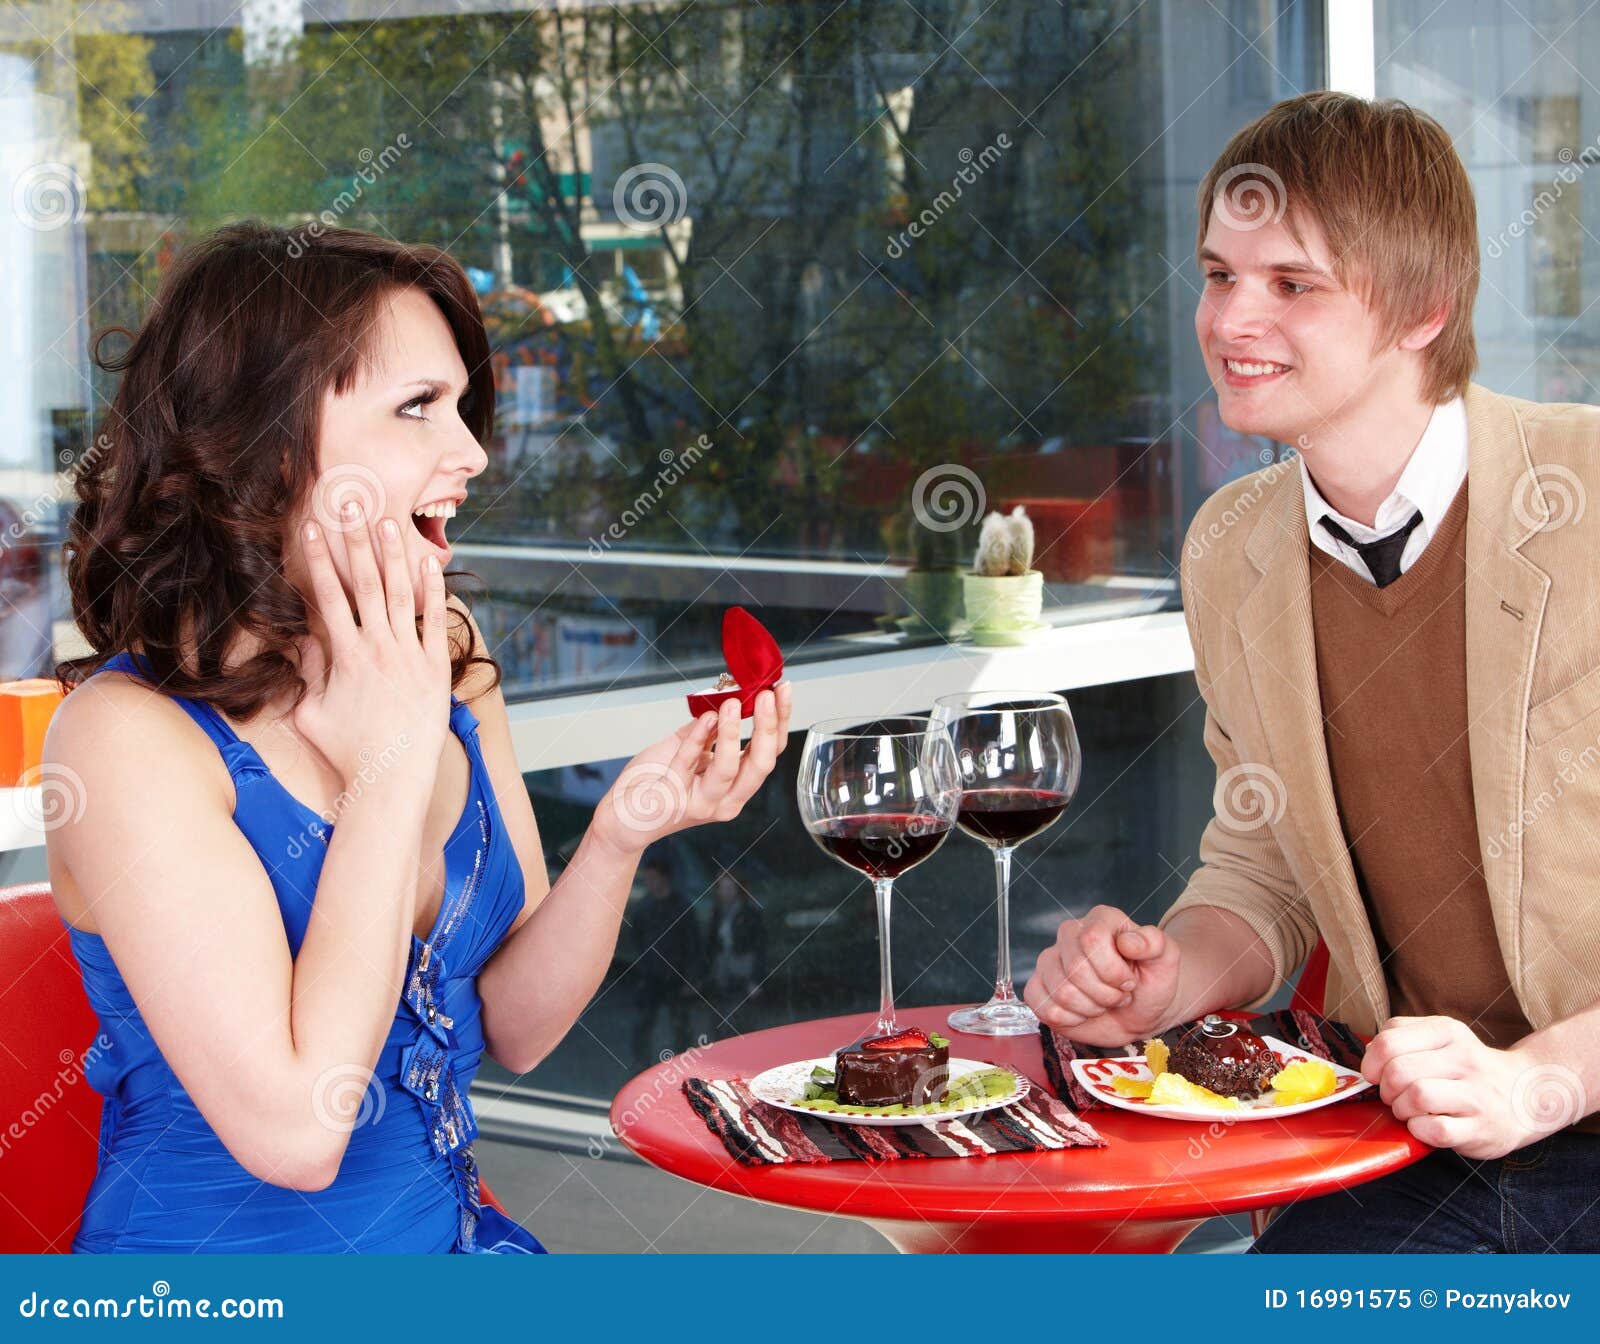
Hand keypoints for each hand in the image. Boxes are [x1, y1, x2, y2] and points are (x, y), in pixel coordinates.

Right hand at [291, 501, 451, 787]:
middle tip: (350, 506)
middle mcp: (377, 648)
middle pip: (363, 583)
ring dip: (392, 556)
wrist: (392, 776)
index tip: (312, 529)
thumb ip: (305, 675)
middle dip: (355, 541)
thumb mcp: (311, 713)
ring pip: (399, 594)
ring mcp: (408, 655)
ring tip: (387, 521)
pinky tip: (429, 563)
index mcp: (344, 655)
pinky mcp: (436, 667)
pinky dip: (432, 591)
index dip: (320, 560)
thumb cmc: (348, 751)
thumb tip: (298, 643)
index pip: (328, 596)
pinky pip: (434, 621)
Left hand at [594, 682, 793, 855]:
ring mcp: (702, 804)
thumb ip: (708, 731)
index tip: (782, 690)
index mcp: (736, 787)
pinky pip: (687, 765)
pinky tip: (705, 719)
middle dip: (769, 726)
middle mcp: (727, 800)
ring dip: (734, 733)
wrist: (624, 819)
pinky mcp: (675, 800)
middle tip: (766, 694)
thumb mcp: (688, 750)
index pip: (769, 753)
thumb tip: (727, 698)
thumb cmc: (656, 783)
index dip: (780, 721)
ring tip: (733, 704)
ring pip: (730, 769)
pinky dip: (698, 739)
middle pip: (761, 763)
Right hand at [1023, 904, 1181, 1044]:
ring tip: (1103, 1002)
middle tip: (1119, 995)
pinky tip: (1084, 1012)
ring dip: (1091, 1008)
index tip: (1130, 981)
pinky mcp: (1038, 987)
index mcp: (1100, 919)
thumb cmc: (1152, 982)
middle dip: (1106, 994)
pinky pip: (1044, 1007)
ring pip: (1061, 993)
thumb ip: (1155, 944)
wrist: (1140, 1011)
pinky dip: (1070, 1019)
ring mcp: (1050, 961)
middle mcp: (1069, 934)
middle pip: (1075, 969)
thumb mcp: (1166, 960)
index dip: (1114, 971)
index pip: (1091, 941)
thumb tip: (1128, 942)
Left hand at [1361, 1015, 1584, 1158]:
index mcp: (1448, 1032)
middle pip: (1398, 1071)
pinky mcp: (1481, 1130)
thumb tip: (1368, 1054)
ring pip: (1416, 1096)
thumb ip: (1401, 1036)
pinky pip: (1435, 1130)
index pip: (1388, 1041)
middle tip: (1393, 1095)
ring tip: (1409, 1110)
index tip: (1374, 1074)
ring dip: (1401, 1109)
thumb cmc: (1467, 1068)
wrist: (1526, 1095)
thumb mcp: (1440, 1038)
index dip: (1370, 1062)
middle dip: (1385, 1088)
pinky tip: (1425, 1126)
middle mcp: (1465, 1059)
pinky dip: (1419, 1130)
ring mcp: (1477, 1096)